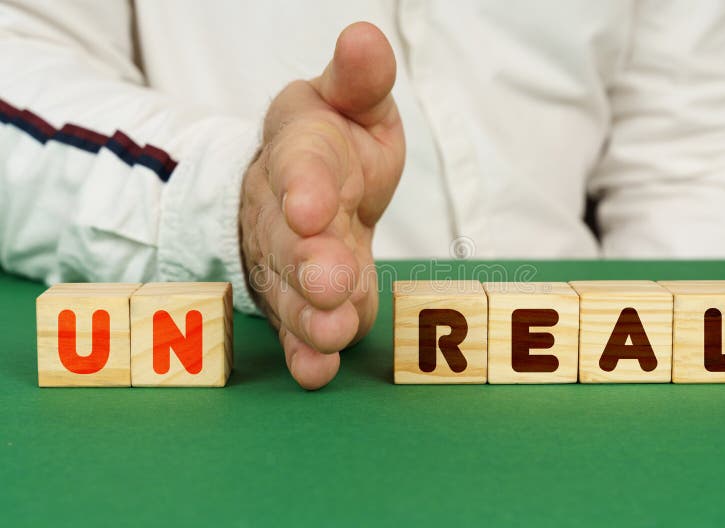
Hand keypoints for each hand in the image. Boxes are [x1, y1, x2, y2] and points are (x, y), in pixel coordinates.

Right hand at [239, 22, 404, 388]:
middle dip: (309, 261)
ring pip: (293, 290)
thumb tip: (367, 38)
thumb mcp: (345, 101)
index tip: (313, 205)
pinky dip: (306, 351)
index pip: (298, 167)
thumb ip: (359, 80)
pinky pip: (297, 328)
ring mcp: (289, 262)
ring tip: (335, 330)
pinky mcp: (300, 300)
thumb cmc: (331, 142)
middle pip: (291, 239)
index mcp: (299, 153)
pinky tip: (318, 371)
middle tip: (331, 281)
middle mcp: (285, 213)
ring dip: (311, 314)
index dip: (304, 186)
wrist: (300, 190)